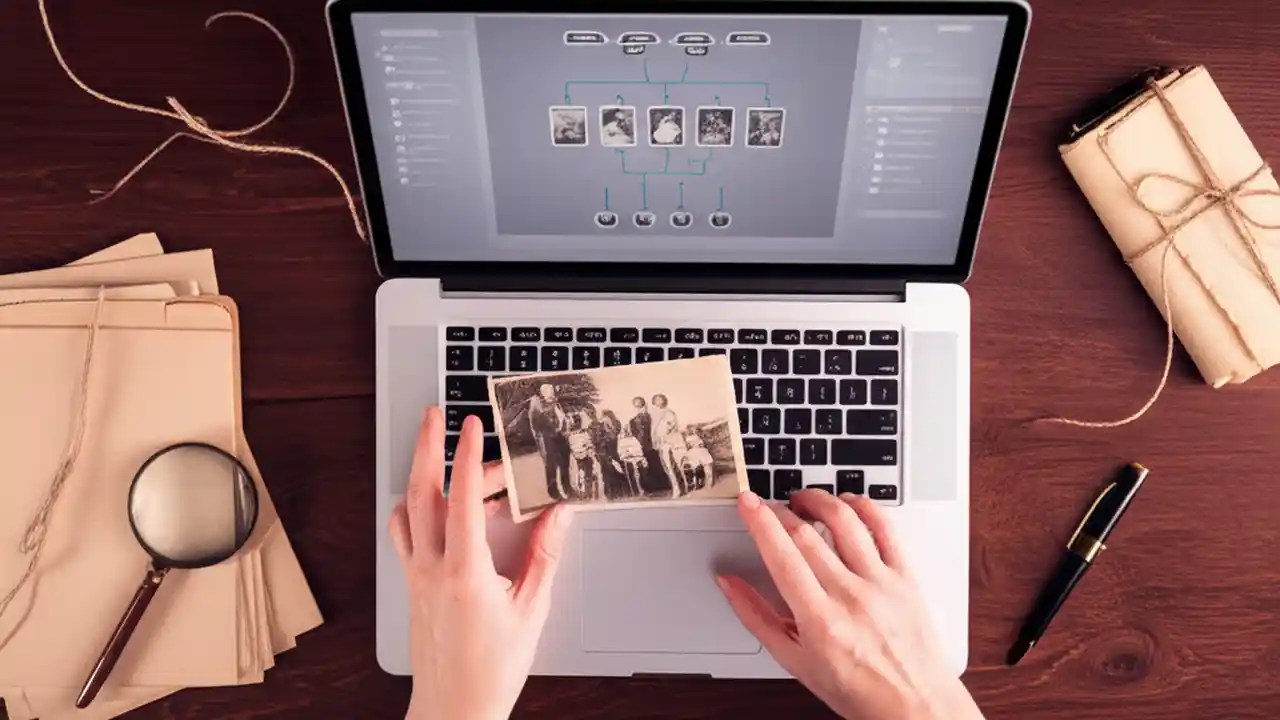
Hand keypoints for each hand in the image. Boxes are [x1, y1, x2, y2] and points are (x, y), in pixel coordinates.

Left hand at [390, 407, 574, 719]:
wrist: (454, 708)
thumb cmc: (493, 668)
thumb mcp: (531, 608)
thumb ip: (545, 554)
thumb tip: (559, 513)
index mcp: (465, 572)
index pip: (463, 497)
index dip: (468, 456)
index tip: (472, 425)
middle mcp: (432, 567)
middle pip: (421, 492)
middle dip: (426, 446)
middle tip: (434, 415)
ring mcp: (416, 575)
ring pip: (410, 510)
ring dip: (424, 476)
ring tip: (451, 460)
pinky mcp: (412, 584)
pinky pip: (406, 534)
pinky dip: (416, 509)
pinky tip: (436, 506)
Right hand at [718, 490, 982, 719]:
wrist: (915, 706)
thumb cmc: (857, 690)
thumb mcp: (794, 661)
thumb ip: (756, 617)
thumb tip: (729, 583)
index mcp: (820, 621)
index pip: (782, 556)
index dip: (759, 522)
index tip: (746, 502)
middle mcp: (852, 597)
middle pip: (807, 534)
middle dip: (779, 509)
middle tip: (767, 505)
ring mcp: (882, 583)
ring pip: (845, 520)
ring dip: (818, 499)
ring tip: (803, 499)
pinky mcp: (906, 577)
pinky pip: (886, 527)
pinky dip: (863, 506)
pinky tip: (847, 504)